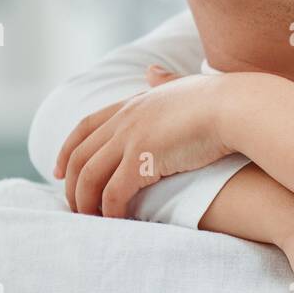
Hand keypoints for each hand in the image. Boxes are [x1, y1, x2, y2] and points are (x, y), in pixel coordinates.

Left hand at [57, 66, 239, 217]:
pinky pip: (113, 193)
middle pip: (80, 155)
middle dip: (71, 185)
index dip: (66, 149)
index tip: (58, 170)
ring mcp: (131, 139)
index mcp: (132, 103)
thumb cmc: (219, 99)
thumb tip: (151, 70)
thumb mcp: (183, 85)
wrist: (235, 108)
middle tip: (74, 207)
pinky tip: (117, 222)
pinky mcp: (142, 161)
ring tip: (91, 221)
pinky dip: (109, 211)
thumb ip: (164, 81)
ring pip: (89, 177)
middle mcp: (125, 119)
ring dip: (85, 202)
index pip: (85, 126)